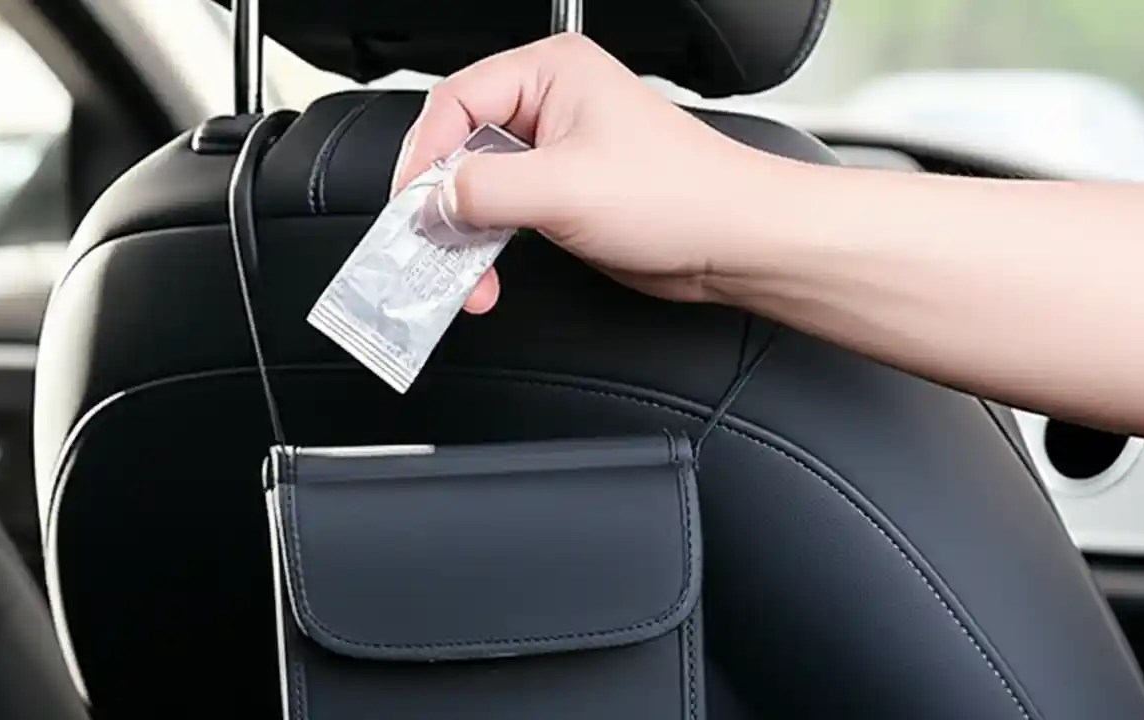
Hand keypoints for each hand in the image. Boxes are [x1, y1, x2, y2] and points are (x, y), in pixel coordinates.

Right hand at [391, 33, 778, 312]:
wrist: (735, 243)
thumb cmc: (682, 195)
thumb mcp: (565, 188)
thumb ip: (485, 191)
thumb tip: (431, 201)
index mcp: (550, 72)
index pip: (453, 102)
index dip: (423, 157)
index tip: (409, 208)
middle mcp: (549, 104)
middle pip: (458, 147)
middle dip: (443, 205)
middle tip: (430, 246)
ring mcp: (555, 151)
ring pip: (477, 188)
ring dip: (464, 235)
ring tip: (466, 275)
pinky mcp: (562, 194)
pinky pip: (502, 214)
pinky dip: (486, 246)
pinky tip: (484, 275)